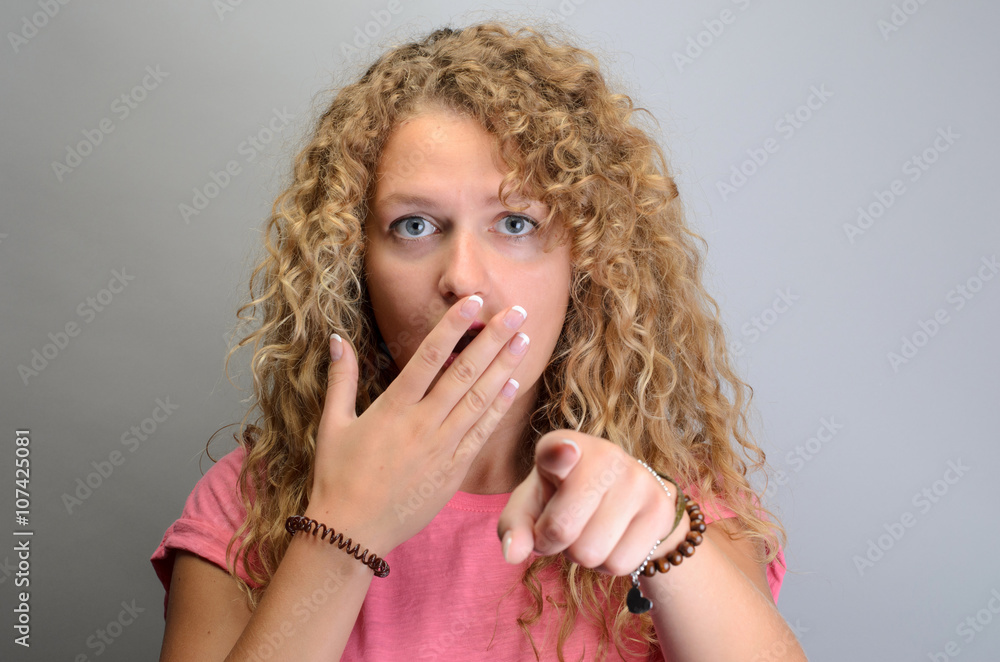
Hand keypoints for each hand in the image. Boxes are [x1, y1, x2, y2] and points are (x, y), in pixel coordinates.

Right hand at [308, 295, 530, 554]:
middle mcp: (422, 424)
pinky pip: (481, 433)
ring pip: (480, 400)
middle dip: (494, 340)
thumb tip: (336, 337)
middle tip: (518, 312)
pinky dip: (498, 408)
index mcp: (392, 409)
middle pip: (464, 373)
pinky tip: (513, 384)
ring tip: (524, 339)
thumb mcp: (333, 424)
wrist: (352, 533)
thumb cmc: (337, 477)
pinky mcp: (454, 471)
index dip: (453, 327)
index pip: (428, 357)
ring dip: (504, 367)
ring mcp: (442, 448)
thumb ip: (341, 378)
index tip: (473, 302)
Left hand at [497, 432, 682, 575]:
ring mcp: (638, 481)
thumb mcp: (531, 506)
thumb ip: (514, 526)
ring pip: (591, 553)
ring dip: (581, 556)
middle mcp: (605, 454)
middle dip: (552, 543)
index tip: (566, 452)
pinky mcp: (661, 509)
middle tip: (561, 528)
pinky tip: (612, 539)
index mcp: (564, 444)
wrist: (625, 499)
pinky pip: (620, 564)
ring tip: (589, 530)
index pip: (559, 451)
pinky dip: (607, 564)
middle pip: (562, 529)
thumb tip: (512, 553)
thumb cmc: (563, 499)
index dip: (559, 454)